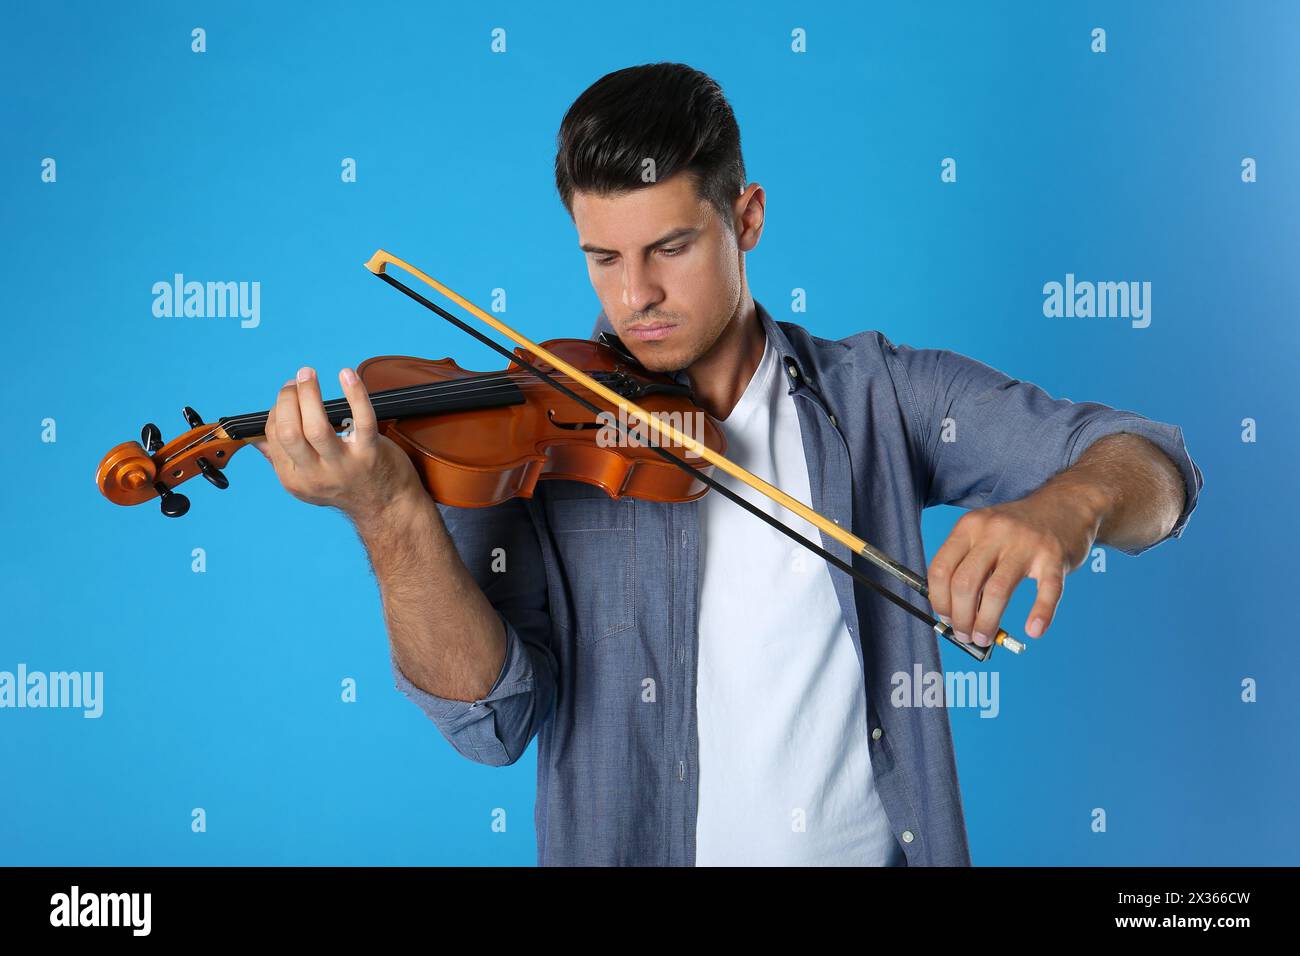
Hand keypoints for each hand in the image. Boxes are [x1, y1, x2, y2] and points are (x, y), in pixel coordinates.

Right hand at [251, 366, 424, 525]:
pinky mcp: (370, 454)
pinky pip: (362, 420)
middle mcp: (316, 475)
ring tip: (308, 374)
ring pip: (317, 427)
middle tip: (296, 381)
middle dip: (288, 400)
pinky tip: (347, 375)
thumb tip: (258, 440)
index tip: (288, 395)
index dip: (277, 410)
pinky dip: (355, 394)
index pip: (275, 437)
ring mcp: (344, 465)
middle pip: (289, 432)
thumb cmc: (347, 486)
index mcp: (295, 479)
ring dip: (309, 394)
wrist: (387, 509)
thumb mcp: (309, 482)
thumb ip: (283, 461)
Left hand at [925, 484, 1101, 646]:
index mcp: (970, 526)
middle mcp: (994, 531)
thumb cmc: (1018, 529)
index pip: (941, 569)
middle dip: (960, 618)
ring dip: (987, 623)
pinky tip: (1033, 631)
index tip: (945, 618)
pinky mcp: (1054, 556)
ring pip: (998, 591)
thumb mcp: (985, 533)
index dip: (939, 600)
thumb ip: (967, 565)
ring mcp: (1026, 543)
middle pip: (965, 583)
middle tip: (964, 635)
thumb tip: (953, 612)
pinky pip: (1047, 591)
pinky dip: (1040, 614)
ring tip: (984, 638)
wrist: (1067, 505)